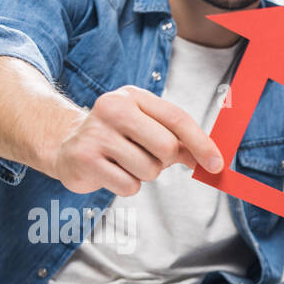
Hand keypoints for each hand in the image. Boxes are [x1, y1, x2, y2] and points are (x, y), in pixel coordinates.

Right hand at [49, 85, 223, 195]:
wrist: (67, 145)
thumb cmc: (119, 138)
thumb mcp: (148, 129)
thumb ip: (180, 141)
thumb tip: (211, 161)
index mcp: (133, 97)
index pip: (177, 119)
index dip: (201, 144)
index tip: (216, 165)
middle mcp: (112, 108)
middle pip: (166, 147)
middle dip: (164, 161)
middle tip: (146, 156)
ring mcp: (96, 133)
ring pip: (149, 170)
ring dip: (143, 174)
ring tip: (123, 162)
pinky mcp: (85, 160)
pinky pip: (129, 186)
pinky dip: (127, 186)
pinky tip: (111, 172)